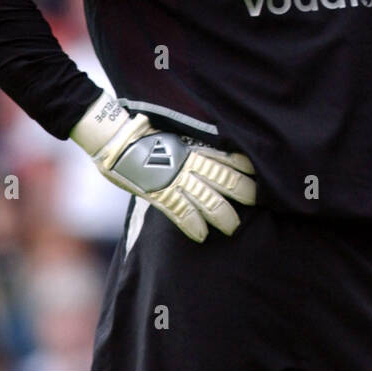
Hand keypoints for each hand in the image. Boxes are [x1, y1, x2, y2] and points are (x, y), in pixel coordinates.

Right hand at [71, 96, 255, 241]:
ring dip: (223, 215)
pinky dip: (194, 225)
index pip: (225, 157)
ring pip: (209, 199)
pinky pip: (182, 212)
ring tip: (233, 228)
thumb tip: (194, 154)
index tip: (257, 175)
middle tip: (256, 203)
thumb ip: (185, 148)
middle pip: (225, 179)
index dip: (243, 167)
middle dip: (243, 192)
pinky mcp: (159, 193)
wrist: (114, 137)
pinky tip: (202, 235)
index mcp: (192, 146)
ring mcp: (175, 178)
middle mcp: (188, 162)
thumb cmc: (138, 134)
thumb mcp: (169, 135)